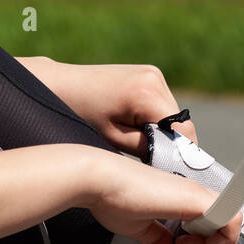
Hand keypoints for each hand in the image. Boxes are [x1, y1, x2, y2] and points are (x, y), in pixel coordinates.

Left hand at [43, 61, 196, 156]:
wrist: (60, 87)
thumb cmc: (81, 116)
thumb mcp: (115, 139)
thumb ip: (149, 148)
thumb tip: (173, 159)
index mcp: (146, 93)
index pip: (183, 130)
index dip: (181, 153)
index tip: (172, 170)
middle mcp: (155, 78)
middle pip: (180, 122)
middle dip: (171, 142)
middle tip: (152, 159)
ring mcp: (153, 73)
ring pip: (174, 114)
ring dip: (164, 130)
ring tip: (139, 139)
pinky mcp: (150, 74)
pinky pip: (164, 104)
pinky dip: (157, 118)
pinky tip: (136, 124)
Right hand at [89, 152, 241, 243]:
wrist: (99, 182)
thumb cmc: (113, 197)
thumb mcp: (143, 231)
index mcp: (184, 201)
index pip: (214, 224)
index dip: (207, 243)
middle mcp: (194, 196)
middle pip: (226, 227)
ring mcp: (197, 195)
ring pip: (232, 224)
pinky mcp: (196, 199)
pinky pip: (231, 219)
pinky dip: (222, 238)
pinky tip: (190, 242)